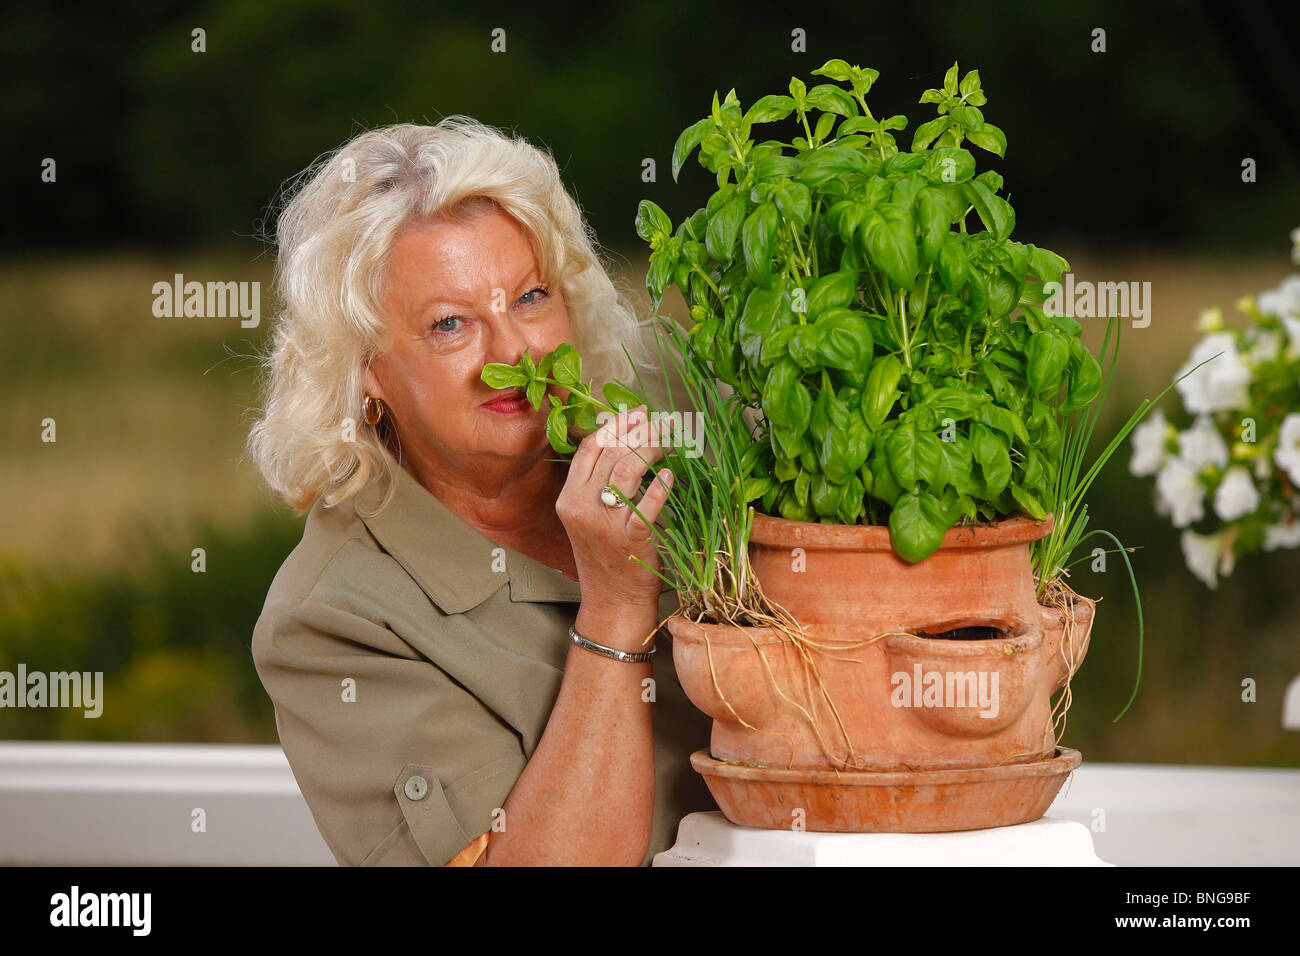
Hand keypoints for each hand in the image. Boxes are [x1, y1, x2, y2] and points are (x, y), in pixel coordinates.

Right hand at [556, 404, 673, 609]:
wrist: (613, 602)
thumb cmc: (607, 557)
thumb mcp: (590, 518)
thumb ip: (599, 485)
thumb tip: (626, 443)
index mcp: (569, 499)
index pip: (589, 449)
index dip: (615, 426)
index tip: (638, 413)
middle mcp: (582, 508)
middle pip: (612, 453)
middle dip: (641, 431)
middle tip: (664, 422)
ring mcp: (604, 524)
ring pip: (627, 470)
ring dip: (652, 449)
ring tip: (670, 442)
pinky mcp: (629, 539)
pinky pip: (645, 506)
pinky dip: (659, 488)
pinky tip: (670, 476)